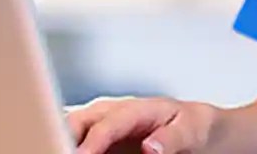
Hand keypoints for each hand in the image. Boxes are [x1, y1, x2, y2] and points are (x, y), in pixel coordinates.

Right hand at [66, 96, 218, 153]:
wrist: (198, 131)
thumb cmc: (195, 126)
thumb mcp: (193, 130)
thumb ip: (172, 137)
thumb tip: (150, 147)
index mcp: (136, 108)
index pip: (107, 123)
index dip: (92, 142)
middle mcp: (114, 116)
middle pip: (77, 122)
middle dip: (63, 137)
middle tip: (57, 152)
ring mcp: (104, 131)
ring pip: (72, 133)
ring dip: (65, 144)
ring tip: (59, 151)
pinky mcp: (103, 145)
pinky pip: (82, 146)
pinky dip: (73, 149)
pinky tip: (71, 153)